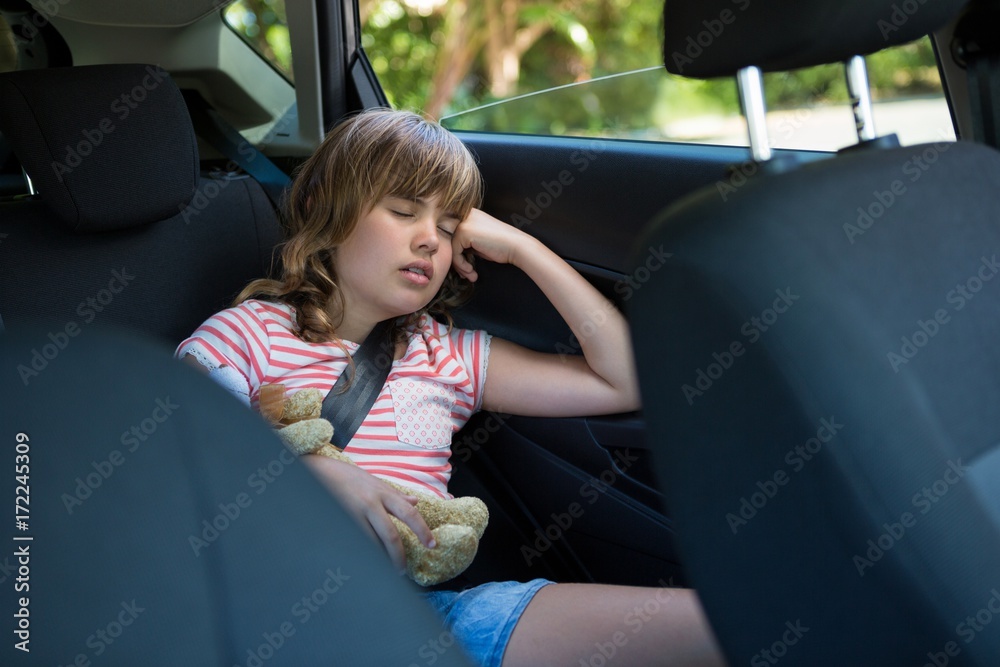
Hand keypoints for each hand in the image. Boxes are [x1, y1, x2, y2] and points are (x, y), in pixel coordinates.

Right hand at [300, 454, 435, 571]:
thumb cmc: (350, 477)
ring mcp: (353, 514)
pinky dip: (362, 554)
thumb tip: (415, 503)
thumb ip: (396, 496)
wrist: (319, 471)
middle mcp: (371, 504)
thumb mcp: (376, 483)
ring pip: (371, 544)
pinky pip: (354, 543)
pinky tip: (364, 563)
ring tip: (383, 571)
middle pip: (390, 536)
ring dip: (379, 560)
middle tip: (402, 571)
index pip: (409, 514)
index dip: (422, 531)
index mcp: (384, 494)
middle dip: (398, 557)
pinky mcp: (339, 522)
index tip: (432, 545)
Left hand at [451, 208, 535, 281]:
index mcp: (470, 214)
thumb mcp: (480, 241)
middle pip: (450, 241)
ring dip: (459, 265)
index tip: (465, 267)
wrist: (517, 246)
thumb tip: (451, 253)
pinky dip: (461, 265)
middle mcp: (466, 215)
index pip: (453, 234)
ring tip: (469, 275)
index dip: (457, 253)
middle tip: (466, 274)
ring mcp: (464, 222)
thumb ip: (466, 241)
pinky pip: (454, 252)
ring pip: (451, 248)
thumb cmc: (501, 247)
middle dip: (457, 260)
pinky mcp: (464, 232)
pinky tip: (471, 270)